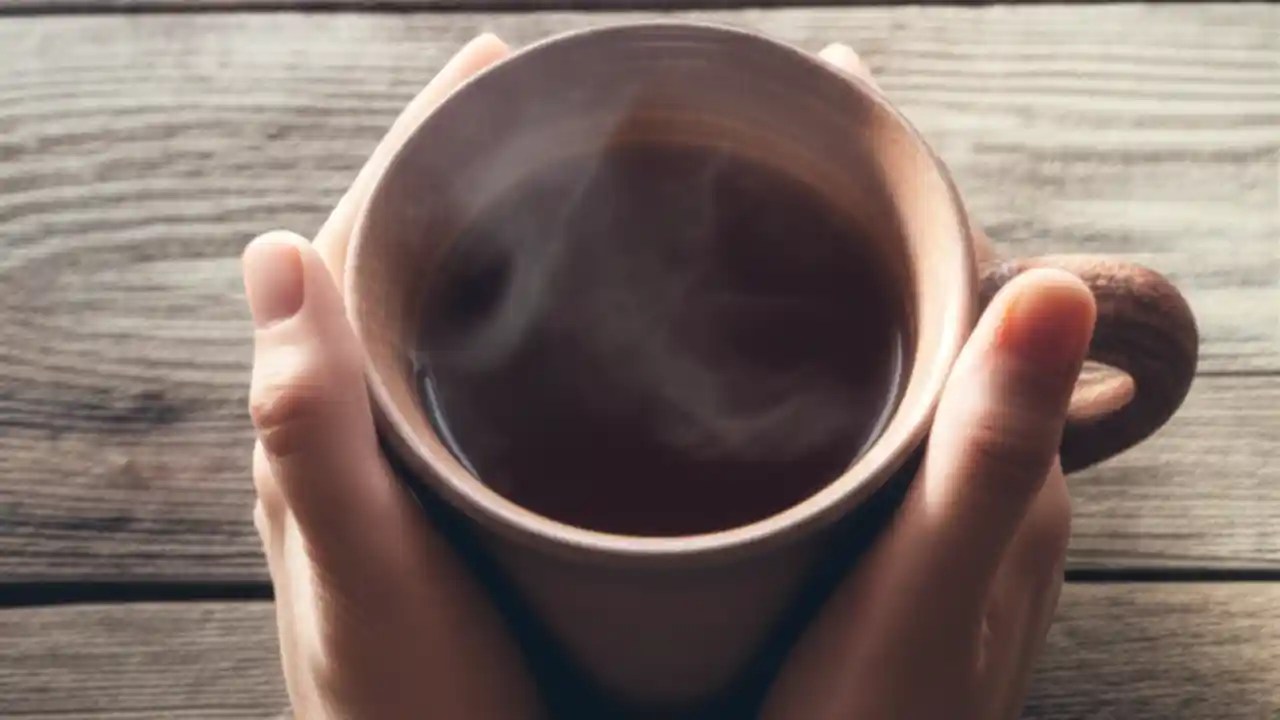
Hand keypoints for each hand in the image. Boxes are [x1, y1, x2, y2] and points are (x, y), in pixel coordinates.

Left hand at [242, 35, 542, 719]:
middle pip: (410, 259)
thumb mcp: (361, 571)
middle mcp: (362, 423)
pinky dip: (529, 316)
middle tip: (553, 99)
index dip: (419, 145)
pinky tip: (584, 312)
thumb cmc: (404, 701)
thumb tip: (270, 250)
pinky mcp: (465, 492)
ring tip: (576, 172)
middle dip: (471, 169)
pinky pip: (487, 371)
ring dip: (502, 233)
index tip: (489, 62)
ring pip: (451, 311)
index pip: (358, 239)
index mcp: (322, 418)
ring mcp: (415, 455)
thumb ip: (309, 429)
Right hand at [761, 45, 1090, 719]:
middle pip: (927, 314)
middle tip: (771, 132)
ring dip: (831, 285)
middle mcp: (978, 478)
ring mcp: (923, 514)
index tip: (838, 93)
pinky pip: (852, 423)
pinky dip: (808, 363)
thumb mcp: (923, 590)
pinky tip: (743, 364)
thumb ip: (987, 454)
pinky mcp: (872, 548)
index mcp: (1008, 467)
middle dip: (859, 220)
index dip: (911, 190)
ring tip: (748, 211)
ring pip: (886, 365)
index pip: (975, 285)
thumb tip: (1060, 284)